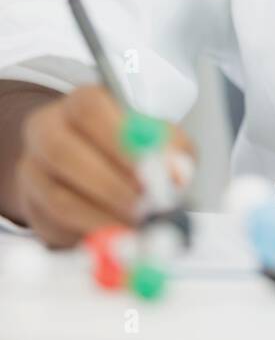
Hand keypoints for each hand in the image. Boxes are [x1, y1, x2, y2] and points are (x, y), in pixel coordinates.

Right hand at [13, 85, 195, 249]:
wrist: (93, 163)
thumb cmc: (130, 147)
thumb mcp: (160, 137)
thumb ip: (172, 149)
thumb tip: (177, 173)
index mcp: (80, 103)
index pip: (90, 110)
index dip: (119, 140)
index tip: (148, 168)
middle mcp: (47, 130)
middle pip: (64, 153)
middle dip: (110, 186)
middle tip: (144, 208)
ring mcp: (33, 171)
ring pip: (59, 198)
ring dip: (103, 218)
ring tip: (137, 227)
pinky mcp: (32, 209)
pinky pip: (56, 227)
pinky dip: (90, 236)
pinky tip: (117, 237)